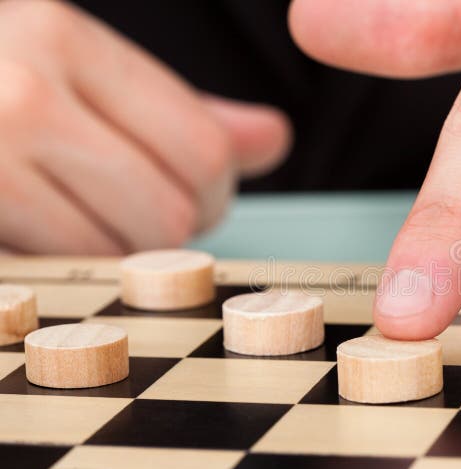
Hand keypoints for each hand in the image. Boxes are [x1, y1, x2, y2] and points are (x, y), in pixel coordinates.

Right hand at [0, 0, 290, 253]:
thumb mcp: (78, 63)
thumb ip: (178, 108)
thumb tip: (272, 140)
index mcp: (63, 39)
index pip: (201, 150)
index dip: (214, 193)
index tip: (197, 197)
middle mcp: (18, 94)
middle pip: (165, 214)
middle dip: (167, 230)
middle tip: (136, 212)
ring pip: (111, 255)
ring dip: (115, 252)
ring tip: (83, 216)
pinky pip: (50, 273)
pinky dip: (64, 267)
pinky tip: (45, 229)